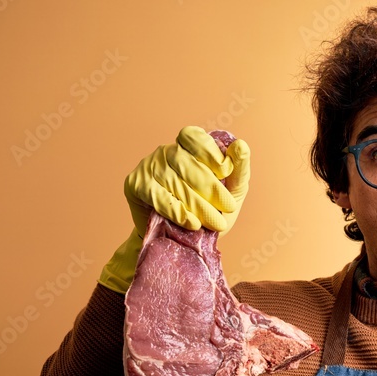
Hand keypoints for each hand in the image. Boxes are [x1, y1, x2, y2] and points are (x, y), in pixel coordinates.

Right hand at [99, 127, 250, 293]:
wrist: (182, 238)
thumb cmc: (210, 208)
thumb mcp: (231, 189)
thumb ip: (238, 168)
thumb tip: (241, 145)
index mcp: (188, 146)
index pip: (194, 137)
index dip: (210, 152)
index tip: (225, 172)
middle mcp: (166, 152)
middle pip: (186, 163)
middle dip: (211, 187)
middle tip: (228, 207)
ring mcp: (148, 166)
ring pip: (174, 182)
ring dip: (199, 205)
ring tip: (216, 223)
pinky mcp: (135, 185)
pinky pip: (158, 196)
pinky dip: (177, 211)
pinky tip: (193, 223)